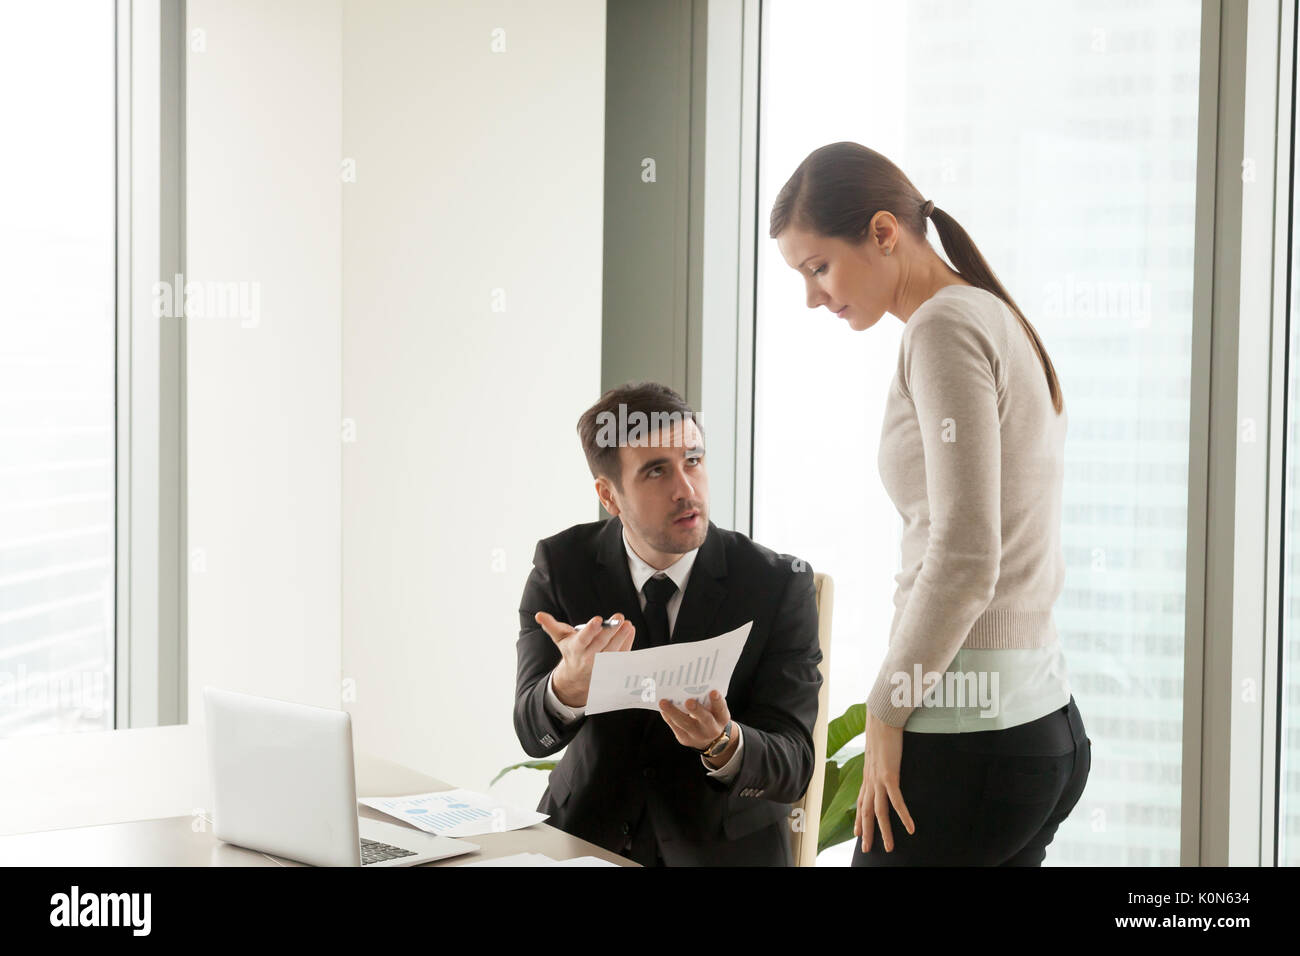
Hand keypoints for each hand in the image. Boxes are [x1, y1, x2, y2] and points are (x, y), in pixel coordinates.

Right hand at [534, 610, 634, 707]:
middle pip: (601, 644)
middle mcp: (588, 658)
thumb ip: (550, 626)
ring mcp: (602, 664)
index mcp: (575, 649)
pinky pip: (622, 655)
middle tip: (619, 617)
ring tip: (628, 624)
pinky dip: (628, 643)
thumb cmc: (570, 651)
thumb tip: (538, 615)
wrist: (577, 676)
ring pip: (613, 651)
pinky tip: (631, 631)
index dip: (591, 629)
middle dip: (611, 630)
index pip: (583, 639)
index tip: (598, 620)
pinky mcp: (612, 667)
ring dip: (622, 637)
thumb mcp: (560, 639)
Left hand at [659, 690, 731, 757]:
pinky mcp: (684, 739)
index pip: (721, 709)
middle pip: (705, 719)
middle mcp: (712, 729)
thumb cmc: (710, 715)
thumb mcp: (715, 709)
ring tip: (663, 702)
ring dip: (673, 712)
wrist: (708, 739)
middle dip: (697, 710)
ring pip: (685, 724)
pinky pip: (675, 726)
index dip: (717, 701)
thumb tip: (691, 682)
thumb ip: (707, 699)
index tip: (713, 691)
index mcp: (722, 718)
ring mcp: (698, 736)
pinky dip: (668, 716)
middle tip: (689, 701)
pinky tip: (662, 708)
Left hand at [854, 710, 914, 852]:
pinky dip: (903, 817)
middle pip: (866, 811)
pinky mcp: (889, 776)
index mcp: (868, 774)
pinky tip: (910, 829)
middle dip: (866, 832)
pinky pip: (896, 802)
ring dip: (884, 831)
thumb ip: (881, 758)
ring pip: (878, 812)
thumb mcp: (879, 748)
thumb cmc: (882, 728)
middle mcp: (870, 779)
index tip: (858, 832)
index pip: (861, 801)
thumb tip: (886, 760)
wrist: (882, 716)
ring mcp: (878, 779)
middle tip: (866, 849)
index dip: (859, 818)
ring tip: (889, 847)